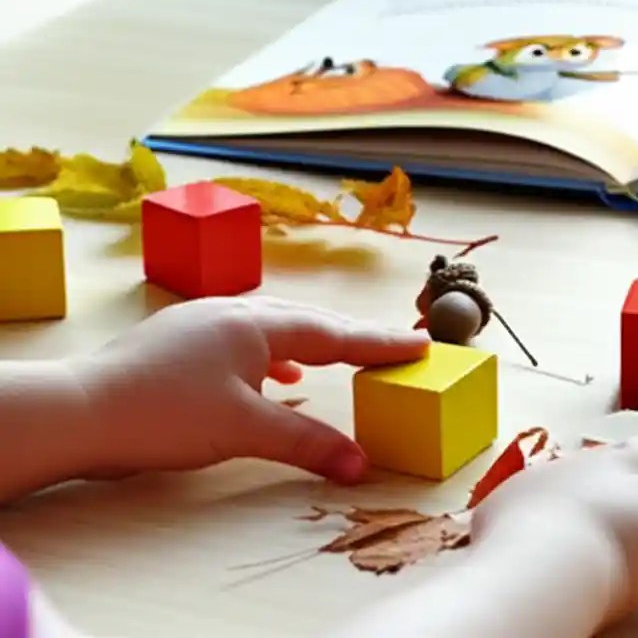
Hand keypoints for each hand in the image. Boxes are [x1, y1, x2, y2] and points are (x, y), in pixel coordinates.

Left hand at [72, 296, 428, 483]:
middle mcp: (233, 313)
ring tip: (335, 360)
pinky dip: (272, 355)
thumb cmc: (163, 413)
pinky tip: (272, 376)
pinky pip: (244, 340)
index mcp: (257, 325)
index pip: (335, 334)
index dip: (380, 343)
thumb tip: (361, 464)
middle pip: (308, 322)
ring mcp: (202, 322)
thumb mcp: (244, 430)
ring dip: (310, 344)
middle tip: (389, 347)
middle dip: (351, 337)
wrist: (78, 411)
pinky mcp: (178, 341)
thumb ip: (307, 444)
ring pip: (273, 328)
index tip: (419, 345)